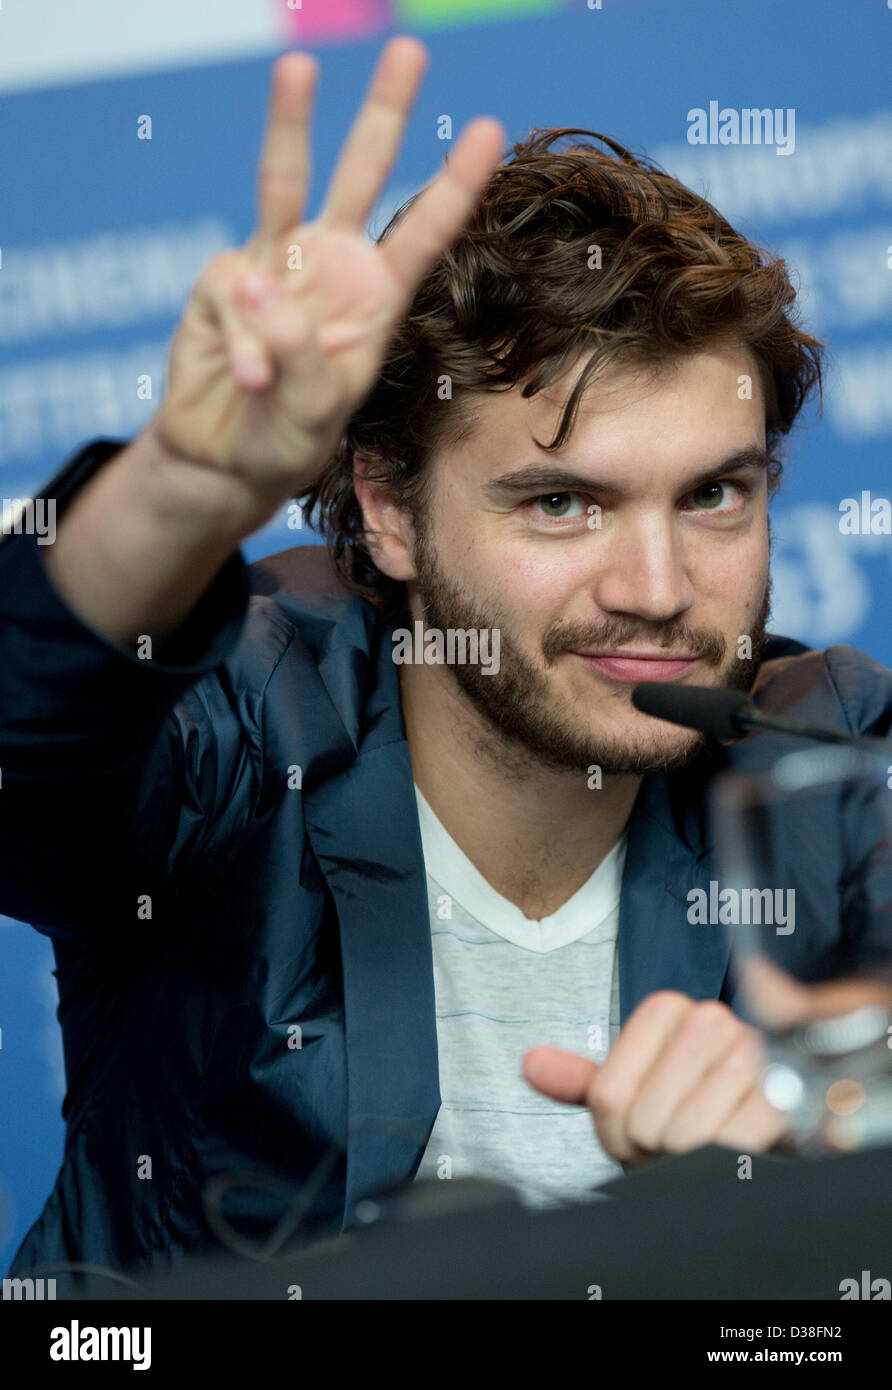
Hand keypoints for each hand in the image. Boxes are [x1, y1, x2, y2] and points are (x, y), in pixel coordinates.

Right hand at [152, 37, 504, 511]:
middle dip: (384, 113)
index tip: (488, 131)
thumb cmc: (287, 438)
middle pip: (360, 176)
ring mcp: (274, 267)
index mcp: (375, 300)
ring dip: (292, 120)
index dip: (453, 184)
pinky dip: (245, 339)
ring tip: (299, 65)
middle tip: (409, 50)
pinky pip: (235, 290)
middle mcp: (330, 269)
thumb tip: (261, 286)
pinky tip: (250, 378)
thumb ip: (299, 354)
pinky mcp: (224, 282)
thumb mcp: (313, 412)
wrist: (226, 460)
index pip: (422, 233)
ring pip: (283, 180)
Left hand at [522, 991, 788, 1165]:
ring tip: (700, 1146)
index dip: (615, 1130)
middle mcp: (710, 1018)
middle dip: (650, 1148)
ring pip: (682, 1134)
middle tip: (672, 1143)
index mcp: (667, 1009)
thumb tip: (530, 1064)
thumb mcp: (634, 1090)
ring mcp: (751, 1052)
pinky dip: (724, 1160)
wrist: (766, 1125)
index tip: (636, 1130)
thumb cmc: (692, 1107)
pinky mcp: (784, 1094)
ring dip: (686, 1158)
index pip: (607, 1093)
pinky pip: (729, 1144)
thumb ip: (583, 1079)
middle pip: (641, 1115)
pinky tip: (734, 1149)